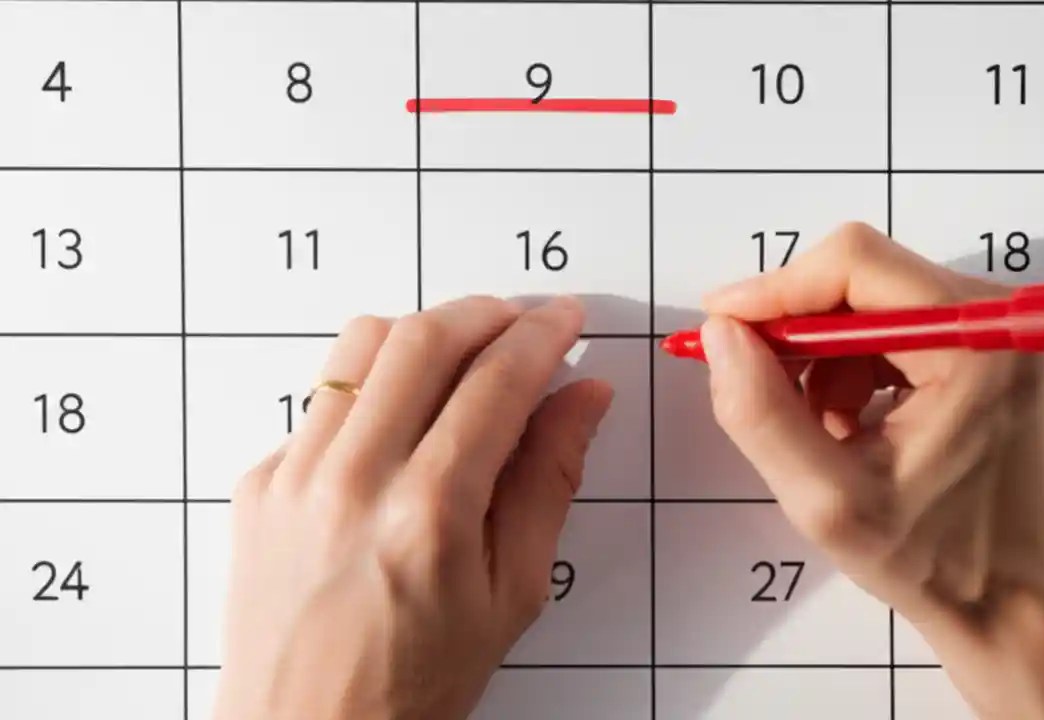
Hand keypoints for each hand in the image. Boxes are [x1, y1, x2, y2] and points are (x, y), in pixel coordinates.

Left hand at [212, 296, 612, 719]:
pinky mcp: (261, 481)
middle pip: (424, 337)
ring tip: (464, 360)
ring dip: (425, 333)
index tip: (565, 320)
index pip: (496, 381)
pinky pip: (324, 397)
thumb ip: (549, 480)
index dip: (542, 335)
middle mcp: (351, 482)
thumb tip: (582, 396)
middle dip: (487, 313)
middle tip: (522, 322)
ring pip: (362, 345)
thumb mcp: (512, 592)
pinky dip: (374, 387)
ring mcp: (294, 476)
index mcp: (428, 516)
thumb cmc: (412, 686)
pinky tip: (403, 426)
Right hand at [698, 223, 1043, 719]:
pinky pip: (892, 330)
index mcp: (978, 345)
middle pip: (862, 277)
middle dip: (799, 332)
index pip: (857, 265)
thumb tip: (719, 334)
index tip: (719, 326)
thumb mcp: (828, 502)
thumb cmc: (936, 564)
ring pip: (870, 304)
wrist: (1013, 608)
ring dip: (824, 359)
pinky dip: (852, 370)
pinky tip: (851, 430)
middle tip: (759, 388)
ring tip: (823, 433)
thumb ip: (763, 415)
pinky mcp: (984, 354)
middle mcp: (996, 319)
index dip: (776, 289)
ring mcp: (994, 333)